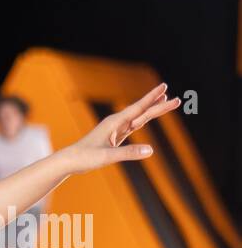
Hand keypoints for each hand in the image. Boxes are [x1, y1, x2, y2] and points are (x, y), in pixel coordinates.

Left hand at [64, 82, 179, 173]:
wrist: (69, 161)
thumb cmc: (85, 157)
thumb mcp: (107, 156)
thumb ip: (128, 153)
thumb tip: (150, 151)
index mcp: (115, 122)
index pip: (139, 108)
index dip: (152, 98)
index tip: (165, 86)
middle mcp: (116, 123)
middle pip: (142, 112)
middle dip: (159, 105)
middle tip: (178, 100)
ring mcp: (115, 130)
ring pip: (138, 118)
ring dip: (152, 110)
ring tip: (166, 101)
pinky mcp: (113, 138)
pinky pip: (132, 127)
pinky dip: (141, 121)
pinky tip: (146, 118)